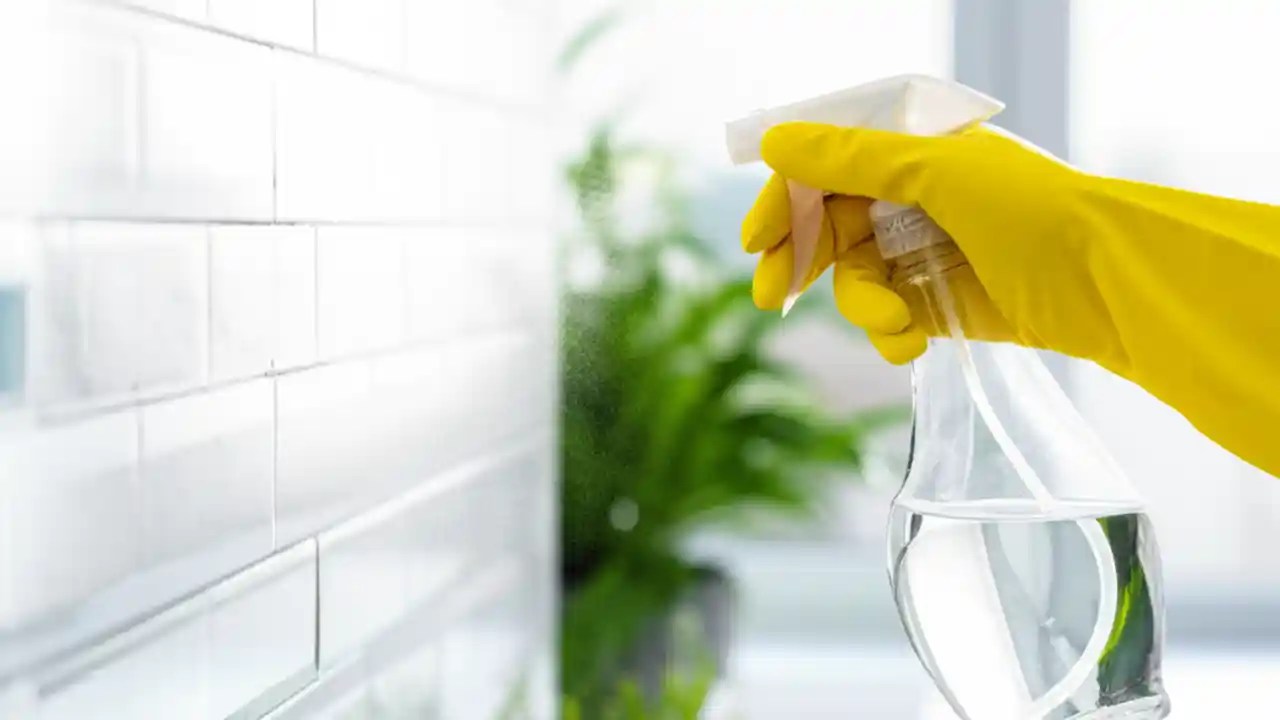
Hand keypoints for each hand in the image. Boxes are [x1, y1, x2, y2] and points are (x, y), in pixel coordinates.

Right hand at [742, 122, 1084, 363]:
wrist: (1111, 283)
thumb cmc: (1032, 211)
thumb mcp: (936, 172)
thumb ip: (851, 158)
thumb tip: (773, 141)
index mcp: (914, 150)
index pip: (826, 168)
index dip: (785, 200)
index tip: (757, 241)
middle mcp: (915, 195)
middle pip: (828, 226)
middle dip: (802, 262)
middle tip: (771, 296)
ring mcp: (926, 250)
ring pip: (854, 278)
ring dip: (860, 303)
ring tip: (894, 321)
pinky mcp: (940, 302)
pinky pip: (886, 317)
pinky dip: (888, 334)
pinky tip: (909, 342)